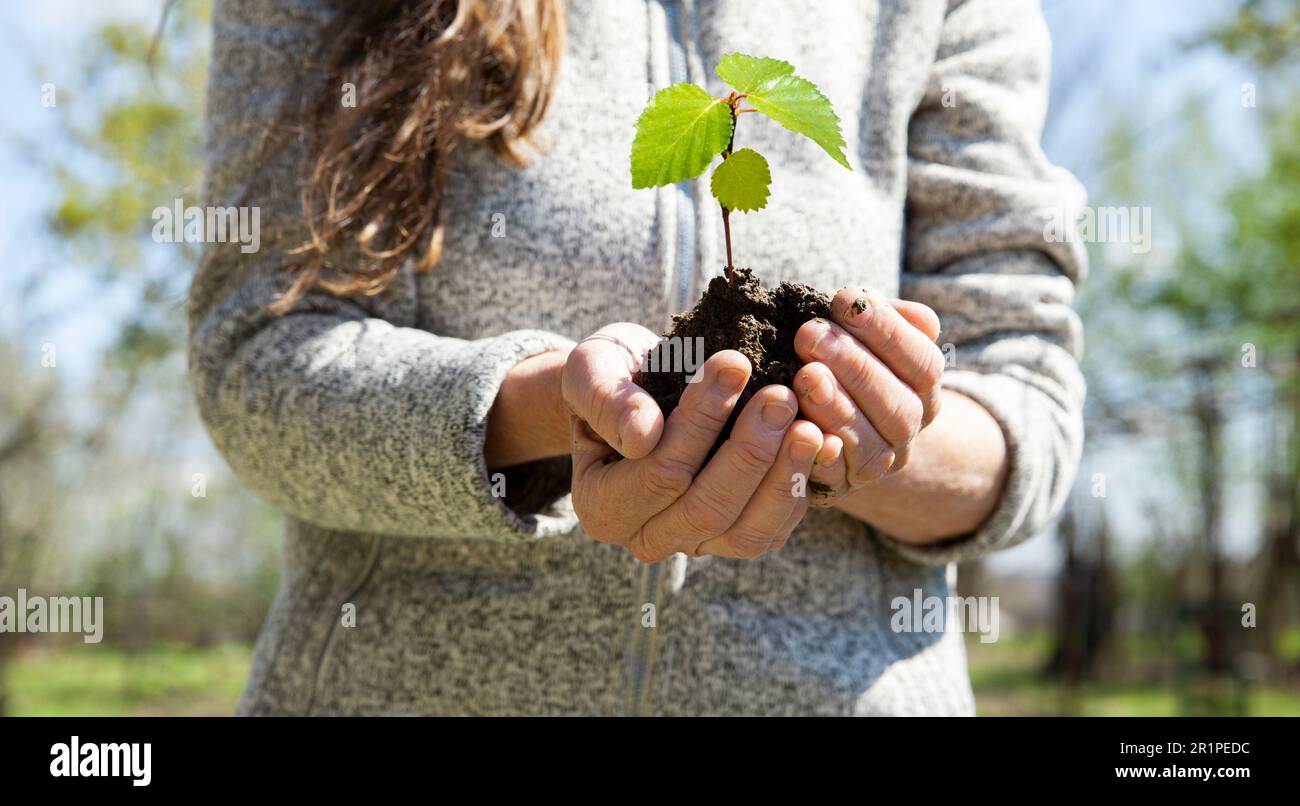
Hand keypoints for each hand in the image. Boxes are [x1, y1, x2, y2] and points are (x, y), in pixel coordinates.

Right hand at [565, 325, 822, 561]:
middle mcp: (645, 538)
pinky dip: (801, 489)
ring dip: (783, 478)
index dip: (699, 423)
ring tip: (808, 426)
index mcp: (601, 505)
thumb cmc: (614, 376)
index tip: (735, 364)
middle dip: (749, 453)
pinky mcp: (734, 537)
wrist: (639, 389)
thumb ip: (606, 399)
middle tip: (782, 397)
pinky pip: (773, 529)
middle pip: (706, 510)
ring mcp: (693, 544)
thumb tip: (642, 436)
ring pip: (746, 533)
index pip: (658, 474)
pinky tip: (823, 444)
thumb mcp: (594, 369)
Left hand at [791, 289, 943, 505]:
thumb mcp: (862, 332)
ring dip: (836, 409)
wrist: (827, 427)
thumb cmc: (839, 361)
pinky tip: (798, 429)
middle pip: (899, 407)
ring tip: (804, 375)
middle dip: (855, 366)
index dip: (887, 331)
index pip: (922, 362)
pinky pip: (833, 480)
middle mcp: (908, 429)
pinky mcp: (839, 488)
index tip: (844, 298)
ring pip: (870, 447)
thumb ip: (872, 316)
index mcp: (922, 387)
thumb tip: (863, 300)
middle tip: (809, 334)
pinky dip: (819, 456)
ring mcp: (877, 465)